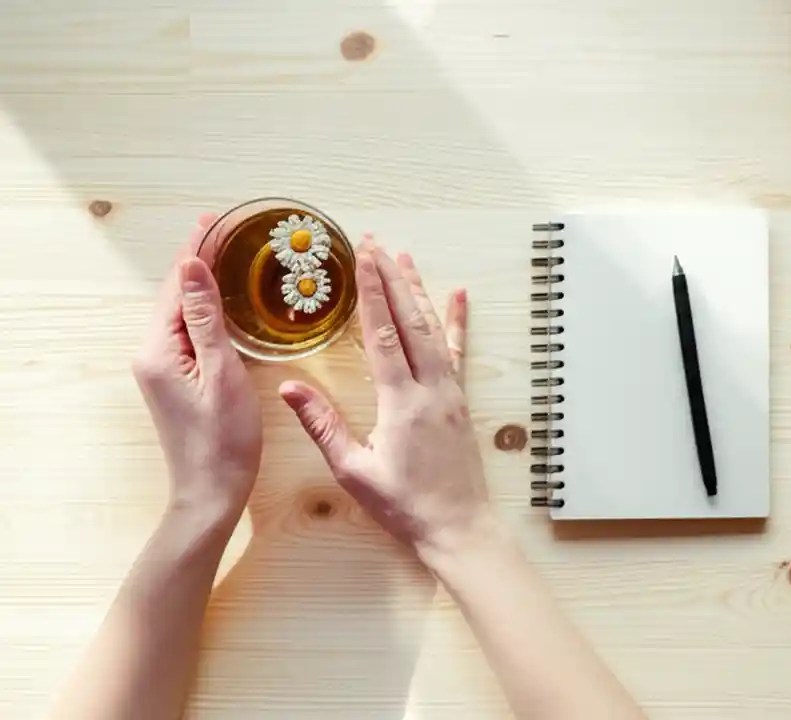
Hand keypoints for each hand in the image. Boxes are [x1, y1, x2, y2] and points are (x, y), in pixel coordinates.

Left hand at [132, 217, 262, 527]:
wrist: (210, 492)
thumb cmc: (223, 440)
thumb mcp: (222, 374)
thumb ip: (207, 320)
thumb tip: (193, 268)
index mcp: (159, 351)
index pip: (178, 288)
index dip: (195, 252)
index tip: (212, 221)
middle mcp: (151, 356)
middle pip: (176, 297)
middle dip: (198, 262)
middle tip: (223, 229)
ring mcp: (161, 370)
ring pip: (182, 315)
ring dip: (202, 285)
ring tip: (226, 256)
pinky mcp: (174, 382)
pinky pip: (188, 334)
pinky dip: (205, 312)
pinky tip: (223, 304)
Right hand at [280, 241, 484, 559]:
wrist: (458, 527)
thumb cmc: (404, 506)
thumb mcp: (353, 471)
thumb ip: (322, 426)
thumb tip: (288, 389)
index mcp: (401, 402)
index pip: (384, 335)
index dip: (371, 293)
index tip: (363, 259)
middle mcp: (431, 389)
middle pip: (409, 321)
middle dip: (390, 279)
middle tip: (375, 243)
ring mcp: (450, 392)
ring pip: (433, 329)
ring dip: (417, 291)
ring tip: (404, 257)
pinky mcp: (460, 400)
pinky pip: (458, 350)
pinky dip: (457, 320)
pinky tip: (459, 295)